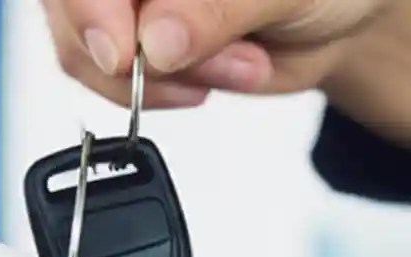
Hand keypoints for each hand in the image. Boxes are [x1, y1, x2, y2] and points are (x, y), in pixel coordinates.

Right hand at [41, 0, 410, 150]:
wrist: (338, 15)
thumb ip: (217, 9)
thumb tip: (157, 39)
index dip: (89, 9)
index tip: (119, 53)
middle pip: (71, 9)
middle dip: (137, 53)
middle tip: (218, 61)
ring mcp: (125, 2)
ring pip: (85, 52)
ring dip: (160, 79)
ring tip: (239, 65)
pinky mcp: (132, 43)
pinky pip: (110, 81)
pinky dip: (162, 94)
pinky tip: (215, 75)